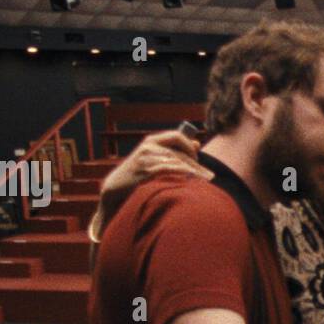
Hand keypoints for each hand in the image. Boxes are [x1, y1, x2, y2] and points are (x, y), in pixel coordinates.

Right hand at [99, 130, 213, 217]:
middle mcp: (149, 146)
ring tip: (204, 181)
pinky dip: (181, 174)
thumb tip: (197, 143)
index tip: (197, 160)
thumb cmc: (137, 174)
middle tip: (208, 176)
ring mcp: (146, 158)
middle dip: (196, 164)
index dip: (190, 146)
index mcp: (152, 140)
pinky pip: (168, 169)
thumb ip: (172, 151)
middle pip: (179, 151)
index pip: (177, 136)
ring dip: (192, 171)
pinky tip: (190, 181)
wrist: (115, 188)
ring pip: (176, 160)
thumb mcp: (153, 159)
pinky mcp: (144, 170)